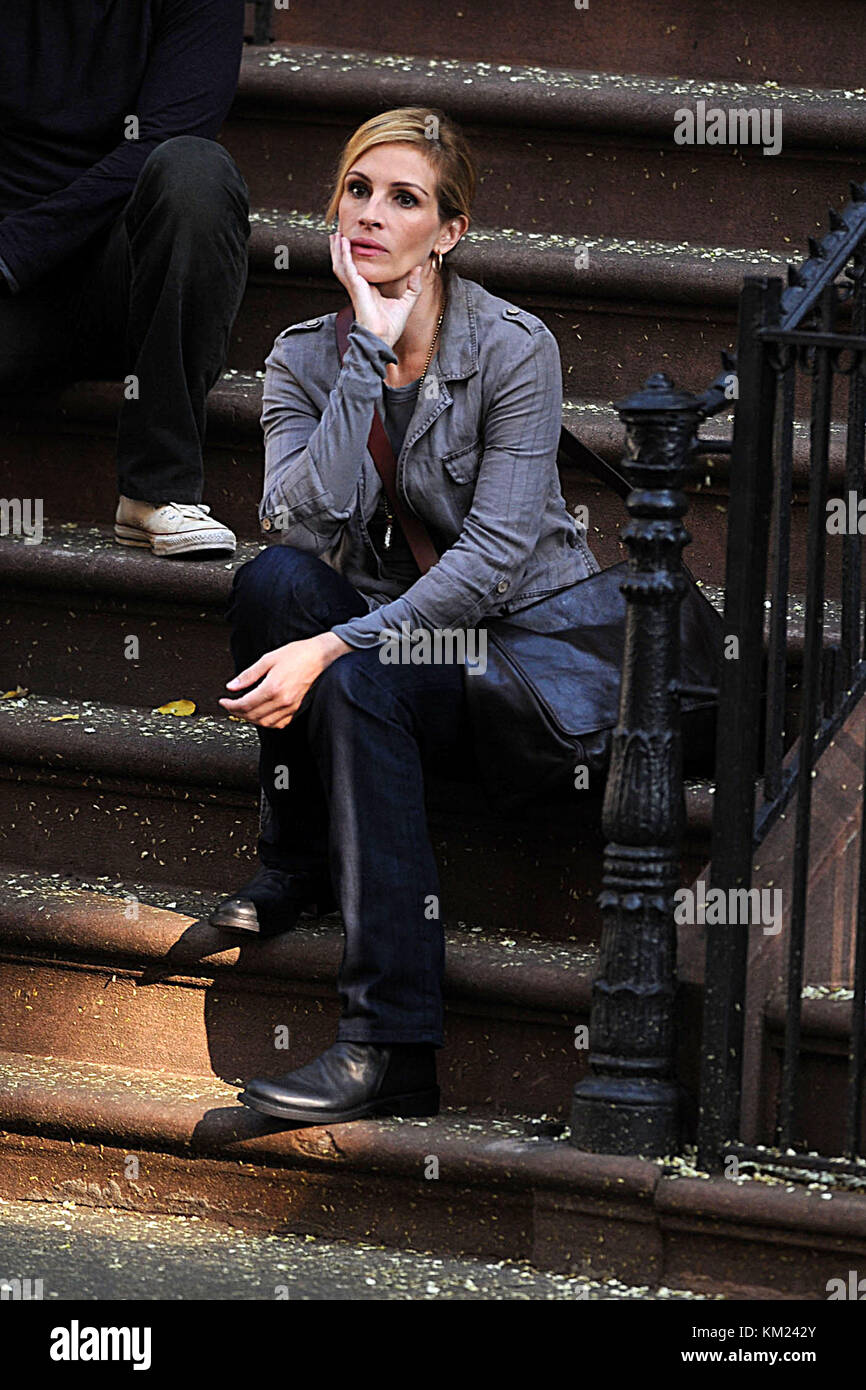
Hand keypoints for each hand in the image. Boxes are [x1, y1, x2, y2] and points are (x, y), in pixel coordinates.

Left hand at [219, 633, 349, 728]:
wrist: (319, 656)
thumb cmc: (296, 654)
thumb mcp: (267, 659)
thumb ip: (248, 675)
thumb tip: (231, 686)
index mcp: (273, 688)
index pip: (245, 704)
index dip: (230, 705)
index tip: (223, 701)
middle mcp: (282, 701)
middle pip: (253, 715)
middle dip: (237, 712)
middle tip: (229, 705)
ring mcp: (290, 707)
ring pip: (265, 723)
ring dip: (250, 719)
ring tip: (243, 710)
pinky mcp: (296, 708)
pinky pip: (279, 723)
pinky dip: (266, 722)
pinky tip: (261, 714)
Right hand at [329, 231, 428, 347]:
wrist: (383, 337)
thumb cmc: (391, 326)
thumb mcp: (407, 302)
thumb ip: (413, 286)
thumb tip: (417, 269)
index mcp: (368, 290)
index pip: (358, 269)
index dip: (354, 258)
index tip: (353, 245)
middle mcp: (359, 287)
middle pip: (345, 265)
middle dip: (340, 250)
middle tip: (338, 235)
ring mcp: (355, 287)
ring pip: (341, 264)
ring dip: (337, 249)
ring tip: (336, 235)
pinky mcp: (355, 288)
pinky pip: (347, 267)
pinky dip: (344, 254)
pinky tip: (343, 242)